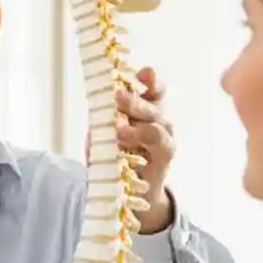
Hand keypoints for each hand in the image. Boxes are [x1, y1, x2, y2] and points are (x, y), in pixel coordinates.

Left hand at [84, 66, 174, 233]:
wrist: (129, 189)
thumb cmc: (115, 155)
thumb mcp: (102, 135)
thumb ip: (101, 121)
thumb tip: (96, 109)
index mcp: (144, 107)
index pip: (153, 88)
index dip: (151, 79)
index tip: (144, 73)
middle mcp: (158, 117)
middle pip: (152, 104)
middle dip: (135, 100)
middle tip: (118, 96)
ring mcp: (165, 135)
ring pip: (156, 123)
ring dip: (138, 123)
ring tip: (119, 130)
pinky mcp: (166, 154)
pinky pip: (160, 143)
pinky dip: (142, 140)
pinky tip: (126, 141)